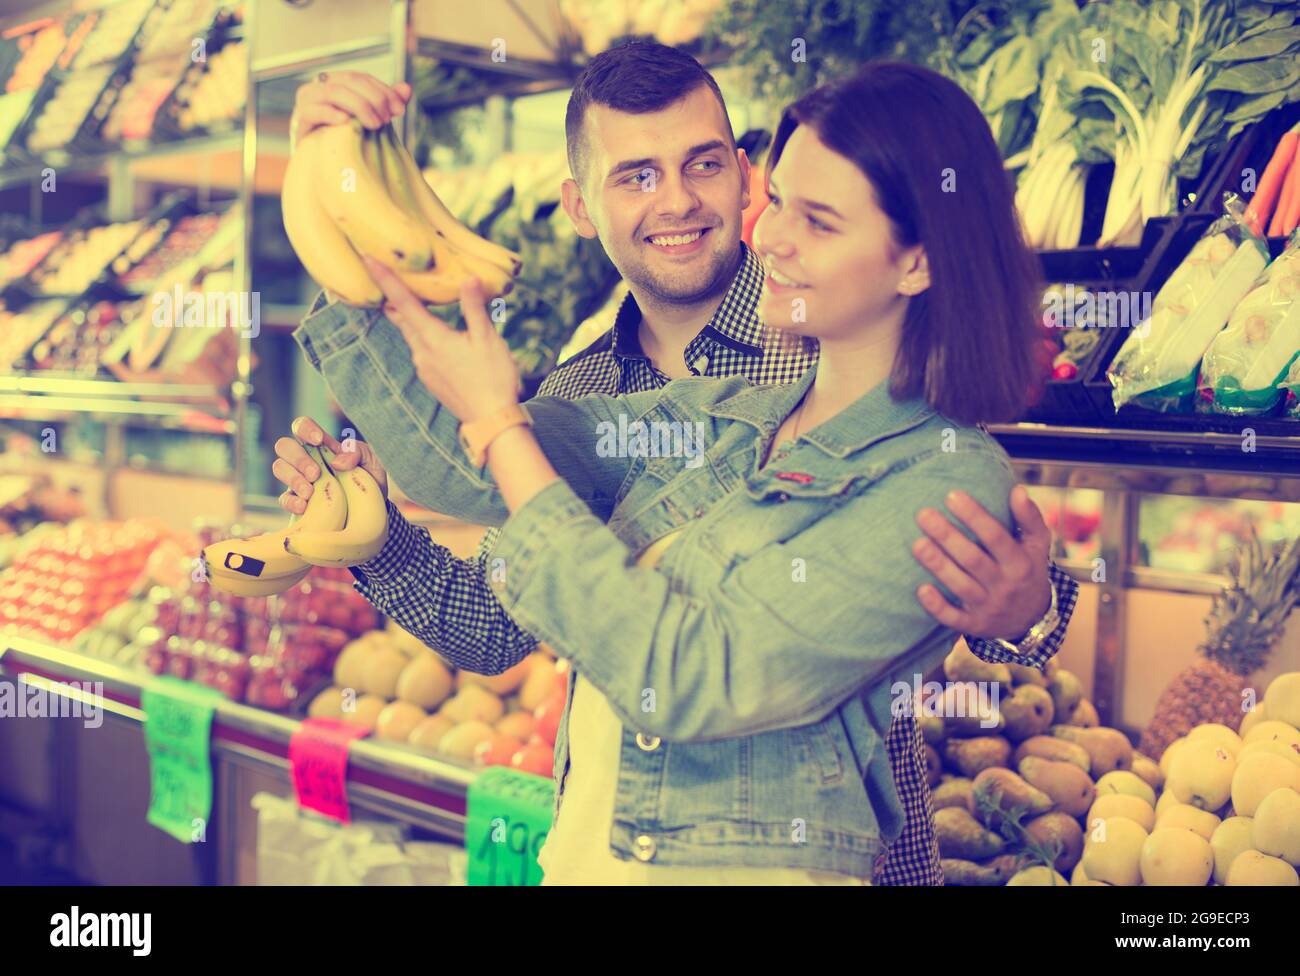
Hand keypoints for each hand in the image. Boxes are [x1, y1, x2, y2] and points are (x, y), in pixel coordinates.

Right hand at [273, 416, 387, 514]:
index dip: (304, 428)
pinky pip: (283, 499)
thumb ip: (359, 452)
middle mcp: (306, 460)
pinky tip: (304, 506)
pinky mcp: (297, 502)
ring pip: (279, 468)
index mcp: (322, 445)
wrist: (371, 511)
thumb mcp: (372, 461)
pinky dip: (291, 501)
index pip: (302, 427)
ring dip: (293, 478)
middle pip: (284, 446)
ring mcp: (299, 481)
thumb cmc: (369, 480)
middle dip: (298, 458)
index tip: (318, 440)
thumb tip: (337, 461)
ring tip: (310, 492)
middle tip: (316, 473)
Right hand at [290, 70, 410, 149]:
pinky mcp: (300, 122)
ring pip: (333, 92)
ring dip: (358, 106)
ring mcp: (307, 103)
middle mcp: (319, 88)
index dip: (383, 90)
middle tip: (387, 119)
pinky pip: (312, 111)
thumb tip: (407, 88)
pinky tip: (346, 122)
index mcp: (335, 83)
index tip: (400, 109)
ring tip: (375, 125)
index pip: (361, 77)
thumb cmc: (347, 141)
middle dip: (374, 98)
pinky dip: (330, 114)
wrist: (322, 168)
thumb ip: (385, 103)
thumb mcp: (369, 120)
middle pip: (349, 81)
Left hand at [365, 257, 523, 423]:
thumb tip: (468, 278)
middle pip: (401, 317)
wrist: (491, 421)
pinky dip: (424, 336)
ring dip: (410, 318)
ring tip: (416, 303)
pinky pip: (422, 350)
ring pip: (412, 335)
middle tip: (385, 275)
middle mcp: (422, 352)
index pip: (402, 302)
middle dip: (392, 297)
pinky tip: (438, 336)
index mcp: (433, 338)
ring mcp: (424, 368)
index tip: (367, 259)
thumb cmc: (493, 379)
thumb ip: (474, 307)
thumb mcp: (488, 339)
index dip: (385, 279)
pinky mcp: (431, 380)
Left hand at [910, 485, 1053, 640]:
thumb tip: (1017, 490)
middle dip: (947, 536)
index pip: (996, 536)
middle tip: (923, 514)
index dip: (974, 516)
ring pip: (961, 586)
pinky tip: (921, 589)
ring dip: (938, 566)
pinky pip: (954, 619)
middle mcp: (1005, 585)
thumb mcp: (1037, 544)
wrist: (1033, 618)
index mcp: (1020, 562)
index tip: (951, 495)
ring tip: (917, 544)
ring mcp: (989, 608)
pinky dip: (937, 607)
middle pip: (973, 559)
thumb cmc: (1028, 569)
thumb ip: (1028, 517)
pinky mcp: (975, 626)